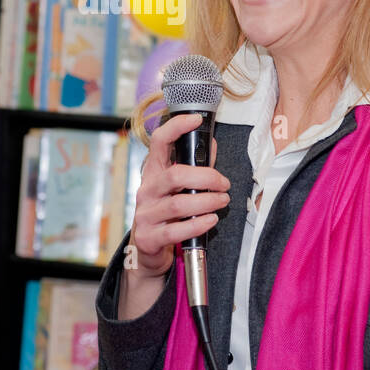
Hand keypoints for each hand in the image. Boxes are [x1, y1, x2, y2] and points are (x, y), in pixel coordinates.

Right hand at [128, 112, 230, 278]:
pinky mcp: (149, 237)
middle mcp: (146, 190)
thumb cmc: (166, 214)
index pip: (158, 142)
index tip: (196, 119)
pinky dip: (198, 224)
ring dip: (207, 201)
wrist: (146, 250)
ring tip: (222, 201)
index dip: (176, 127)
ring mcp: (145, 214)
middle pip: (175, 175)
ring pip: (178, 204)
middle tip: (224, 184)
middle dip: (206, 177)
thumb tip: (212, 144)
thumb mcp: (177, 188)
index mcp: (153, 173)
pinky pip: (175, 230)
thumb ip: (195, 167)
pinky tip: (210, 220)